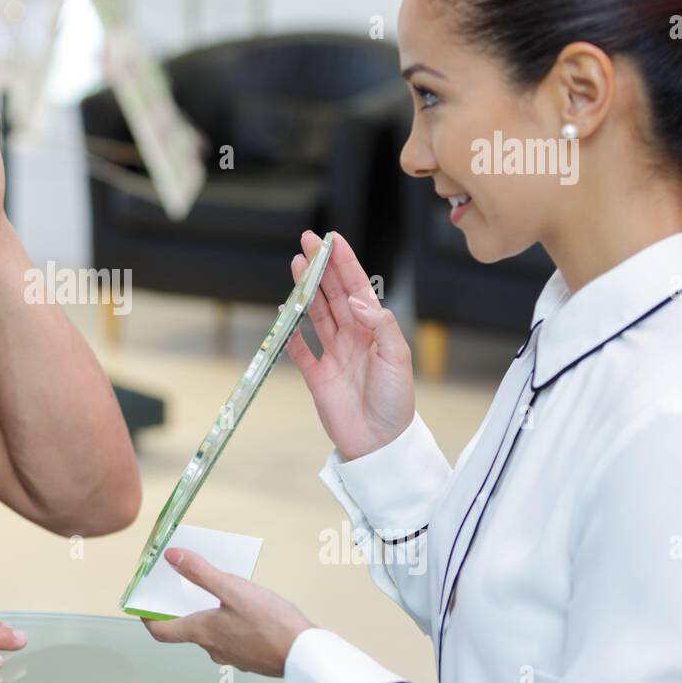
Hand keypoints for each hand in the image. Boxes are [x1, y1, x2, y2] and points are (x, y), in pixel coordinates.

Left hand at [141, 548, 313, 676]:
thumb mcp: (232, 588)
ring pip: (211, 633)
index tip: (142, 605)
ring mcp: (233, 655)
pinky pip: (232, 637)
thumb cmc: (272, 624)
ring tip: (219, 592)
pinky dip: (230, 622)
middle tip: (182, 588)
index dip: (147, 617)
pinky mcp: (251, 656)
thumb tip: (172, 557)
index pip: (161, 631)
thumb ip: (200, 572)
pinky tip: (246, 608)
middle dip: (182, 608)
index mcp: (202, 632)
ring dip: (209, 614)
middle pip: (186, 629)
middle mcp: (213, 648)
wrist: (305, 653)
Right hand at [286, 230, 414, 460]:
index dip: (343, 262)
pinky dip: (289, 333)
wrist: (381, 442)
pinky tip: (283, 314)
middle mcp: (352, 336)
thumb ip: (379, 324)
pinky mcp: (317, 376)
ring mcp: (333, 355)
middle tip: (306, 242)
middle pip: (332, 294)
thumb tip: (353, 298)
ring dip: (305, 290)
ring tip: (295, 265)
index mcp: (374, 329)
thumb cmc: (397, 400)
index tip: (331, 239)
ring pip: (315, 314)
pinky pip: (299, 350)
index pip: (356, 287)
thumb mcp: (398, 357)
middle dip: (320, 267)